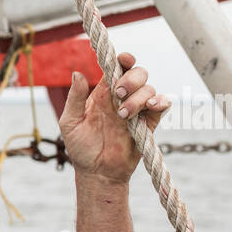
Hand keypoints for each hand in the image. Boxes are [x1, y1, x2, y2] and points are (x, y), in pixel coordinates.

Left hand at [57, 51, 170, 183]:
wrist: (96, 173)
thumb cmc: (80, 148)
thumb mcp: (70, 122)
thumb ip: (74, 98)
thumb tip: (77, 73)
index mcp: (103, 93)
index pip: (117, 69)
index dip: (123, 59)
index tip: (123, 59)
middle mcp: (122, 98)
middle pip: (137, 74)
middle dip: (131, 78)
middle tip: (118, 93)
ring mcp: (137, 110)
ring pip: (149, 88)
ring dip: (138, 97)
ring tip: (123, 115)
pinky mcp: (148, 124)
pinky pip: (162, 106)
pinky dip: (161, 102)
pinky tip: (152, 106)